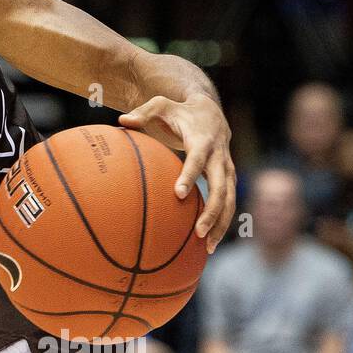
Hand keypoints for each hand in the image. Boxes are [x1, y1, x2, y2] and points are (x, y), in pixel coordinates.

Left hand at [119, 92, 235, 252]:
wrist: (211, 111)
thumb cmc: (179, 111)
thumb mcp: (161, 105)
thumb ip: (143, 113)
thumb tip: (122, 121)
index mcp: (202, 140)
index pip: (197, 160)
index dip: (190, 176)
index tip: (178, 194)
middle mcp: (219, 156)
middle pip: (221, 187)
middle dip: (212, 211)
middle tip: (197, 232)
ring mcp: (227, 169)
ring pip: (230, 200)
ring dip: (221, 224)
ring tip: (207, 247)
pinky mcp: (228, 179)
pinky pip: (229, 203)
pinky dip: (222, 223)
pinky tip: (209, 243)